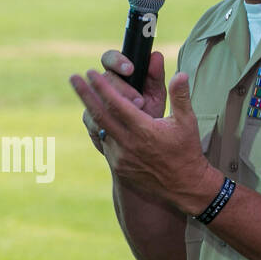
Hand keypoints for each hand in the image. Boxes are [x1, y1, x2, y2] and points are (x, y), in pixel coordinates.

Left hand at [70, 68, 221, 213]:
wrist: (184, 186)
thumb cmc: (186, 150)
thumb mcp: (187, 122)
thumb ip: (181, 96)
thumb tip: (181, 74)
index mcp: (144, 130)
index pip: (117, 104)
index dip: (102, 87)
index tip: (91, 72)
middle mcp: (128, 143)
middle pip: (100, 114)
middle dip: (85, 94)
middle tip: (73, 78)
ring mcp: (121, 157)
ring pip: (101, 129)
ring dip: (92, 110)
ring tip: (84, 94)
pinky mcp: (118, 167)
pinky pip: (106, 143)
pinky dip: (102, 128)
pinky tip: (99, 118)